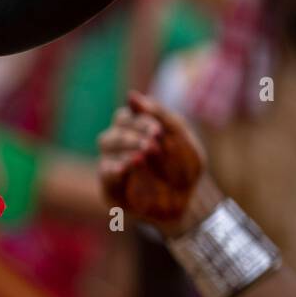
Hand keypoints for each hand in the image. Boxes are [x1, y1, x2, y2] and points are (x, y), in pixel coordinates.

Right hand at [97, 91, 220, 236]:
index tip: (158, 131)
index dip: (139, 121)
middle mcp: (118, 147)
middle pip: (112, 133)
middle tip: (152, 146)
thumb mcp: (181, 139)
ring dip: (124, 148)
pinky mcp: (111, 189)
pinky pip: (105, 174)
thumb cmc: (183, 167)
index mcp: (133, 131)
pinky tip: (126, 168)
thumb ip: (160, 115)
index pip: (124, 117)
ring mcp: (113, 166)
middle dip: (131, 136)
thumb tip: (131, 95)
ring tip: (142, 156)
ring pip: (106, 148)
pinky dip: (114, 169)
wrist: (191, 201)